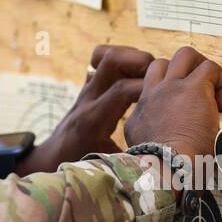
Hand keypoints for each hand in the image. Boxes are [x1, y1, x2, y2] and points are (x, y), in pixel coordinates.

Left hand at [15, 45, 154, 174]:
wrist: (52, 158)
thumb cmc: (80, 166)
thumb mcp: (106, 167)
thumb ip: (129, 162)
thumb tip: (161, 167)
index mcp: (92, 120)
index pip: (121, 90)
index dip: (147, 88)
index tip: (169, 96)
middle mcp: (88, 98)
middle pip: (112, 60)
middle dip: (141, 61)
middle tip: (161, 76)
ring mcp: (86, 88)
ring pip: (105, 53)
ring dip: (132, 56)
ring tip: (152, 72)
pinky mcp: (88, 84)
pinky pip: (102, 59)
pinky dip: (122, 59)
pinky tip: (137, 74)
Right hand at [123, 46, 221, 162]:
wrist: (167, 169)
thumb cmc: (162, 169)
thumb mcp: (144, 151)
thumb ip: (152, 138)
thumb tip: (165, 140)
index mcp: (142, 112)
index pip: (151, 87)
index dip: (168, 90)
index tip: (182, 106)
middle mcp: (153, 95)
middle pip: (163, 64)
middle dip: (183, 71)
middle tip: (199, 90)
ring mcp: (172, 88)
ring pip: (185, 55)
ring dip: (202, 69)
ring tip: (213, 91)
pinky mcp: (194, 88)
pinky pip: (211, 68)